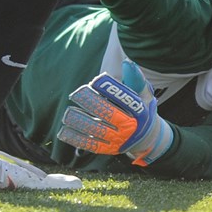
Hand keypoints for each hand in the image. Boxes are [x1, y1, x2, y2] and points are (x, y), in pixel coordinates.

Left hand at [57, 61, 173, 165]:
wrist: (147, 138)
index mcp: (140, 111)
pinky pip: (91, 145)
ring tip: (68, 114)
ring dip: (81, 123)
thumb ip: (136, 79)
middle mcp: (130, 127)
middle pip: (109, 115)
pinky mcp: (109, 149)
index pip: (125, 99)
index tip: (96, 81)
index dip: (110, 90)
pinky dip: (77, 139)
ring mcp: (119, 139)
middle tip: (76, 94)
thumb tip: (127, 62)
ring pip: (98, 131)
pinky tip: (64, 131)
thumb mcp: (145, 95)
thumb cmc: (143, 109)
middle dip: (92, 104)